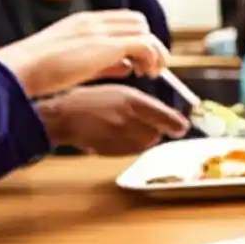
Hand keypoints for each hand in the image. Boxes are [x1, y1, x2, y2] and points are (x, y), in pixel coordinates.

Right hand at [0, 10, 167, 97]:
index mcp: (83, 22)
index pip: (123, 20)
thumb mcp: (74, 63)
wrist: (21, 70)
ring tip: (150, 73)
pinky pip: (145, 44)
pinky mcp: (108, 44)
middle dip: (149, 43)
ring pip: (145, 30)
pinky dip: (151, 58)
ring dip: (154, 52)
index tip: (138, 61)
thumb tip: (128, 66)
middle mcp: (94, 21)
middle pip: (138, 22)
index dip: (136, 38)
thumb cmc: (38, 72)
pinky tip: (144, 74)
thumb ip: (102, 63)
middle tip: (148, 68)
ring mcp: (101, 31)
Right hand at [38, 85, 188, 155]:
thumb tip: (170, 118)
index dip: (176, 124)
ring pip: (144, 144)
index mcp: (130, 100)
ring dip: (143, 139)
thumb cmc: (89, 100)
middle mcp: (126, 120)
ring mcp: (117, 137)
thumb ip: (143, 105)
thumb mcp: (118, 92)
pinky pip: (129, 151)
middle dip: (156, 130)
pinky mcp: (110, 150)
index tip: (183, 127)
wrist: (61, 116)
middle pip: (156, 134)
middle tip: (151, 125)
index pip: (165, 117)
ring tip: (129, 129)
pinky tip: (117, 135)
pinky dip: (130, 146)